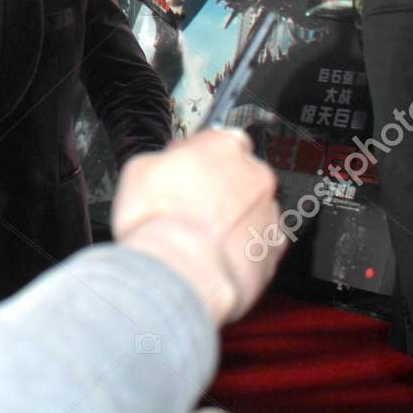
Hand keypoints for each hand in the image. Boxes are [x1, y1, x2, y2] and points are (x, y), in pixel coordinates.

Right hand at [110, 129, 282, 324]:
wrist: (179, 273)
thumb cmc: (158, 224)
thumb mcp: (139, 170)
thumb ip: (165, 159)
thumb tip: (167, 164)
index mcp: (223, 147)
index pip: (220, 138)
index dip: (201, 156)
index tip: (188, 169)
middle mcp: (254, 175)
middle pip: (240, 174)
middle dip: (220, 188)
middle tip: (190, 207)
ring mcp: (268, 214)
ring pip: (253, 210)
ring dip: (233, 219)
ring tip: (201, 237)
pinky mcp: (273, 251)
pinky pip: (261, 244)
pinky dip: (243, 248)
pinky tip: (217, 256)